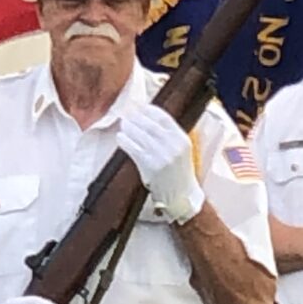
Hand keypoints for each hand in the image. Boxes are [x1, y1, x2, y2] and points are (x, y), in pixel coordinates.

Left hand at [118, 99, 202, 223]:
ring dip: (129, 127)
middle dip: (135, 117)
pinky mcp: (151, 167)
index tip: (138, 107)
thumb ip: (168, 135)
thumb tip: (146, 117)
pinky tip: (120, 138)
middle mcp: (174, 146)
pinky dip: (125, 141)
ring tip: (123, 125)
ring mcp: (163, 157)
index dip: (148, 110)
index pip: (163, 117)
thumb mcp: (180, 150)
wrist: (181, 196)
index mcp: (182, 139)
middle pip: (149, 124)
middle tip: (126, 115)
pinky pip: (134, 149)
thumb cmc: (177, 172)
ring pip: (140, 135)